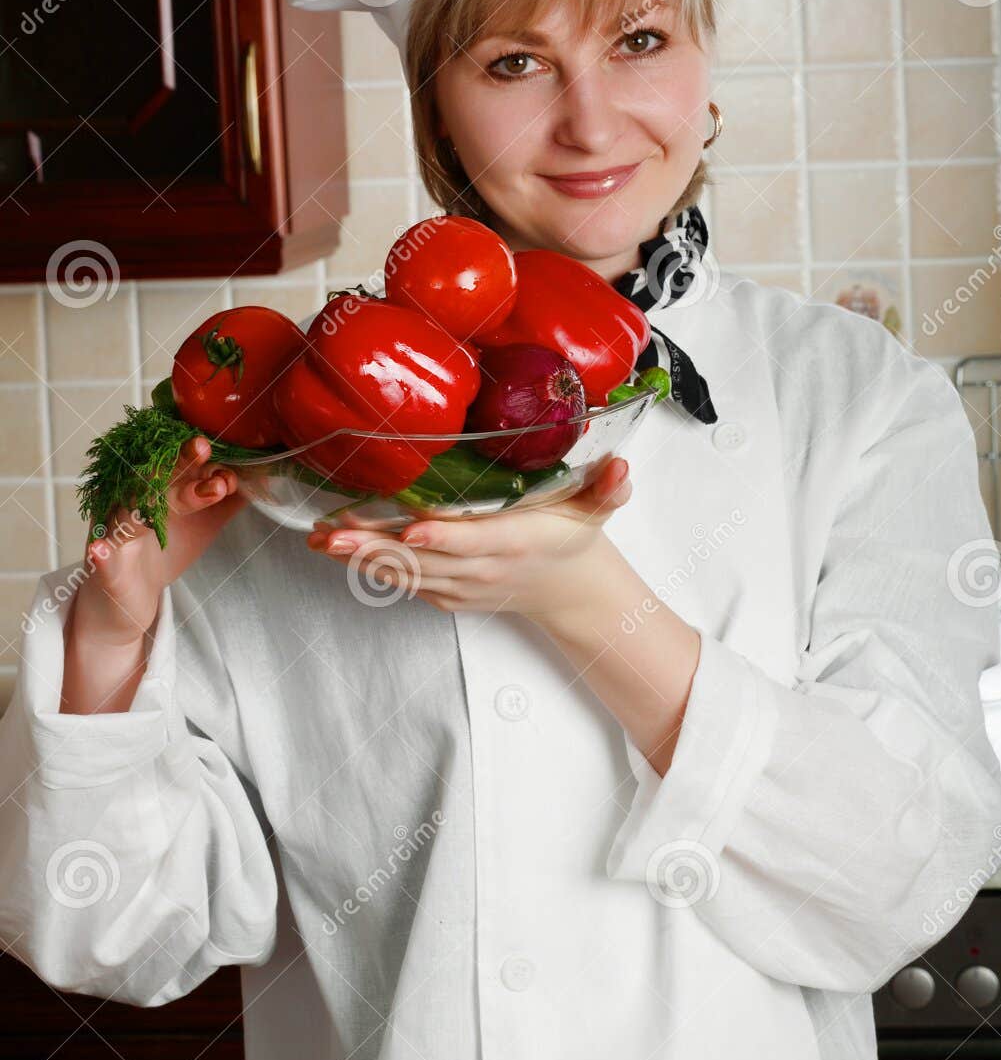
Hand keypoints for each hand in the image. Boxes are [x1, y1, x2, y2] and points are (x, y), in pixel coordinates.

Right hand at [71, 436, 246, 648]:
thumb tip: (258, 473)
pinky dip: (100, 556)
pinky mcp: (105, 570)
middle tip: (203, 447)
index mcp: (154, 487)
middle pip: (153, 478)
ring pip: (130, 513)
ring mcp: (114, 534)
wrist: (128, 596)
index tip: (226, 460)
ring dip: (152, 501)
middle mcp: (129, 502)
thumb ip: (227, 497)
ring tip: (191, 493)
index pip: (174, 462)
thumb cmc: (163, 549)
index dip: (199, 458)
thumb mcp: (203, 521)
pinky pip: (100, 561)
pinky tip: (99, 551)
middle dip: (179, 463)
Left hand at [307, 455, 631, 620]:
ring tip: (319, 537)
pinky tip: (336, 549)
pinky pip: (401, 583)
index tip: (410, 531)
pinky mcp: (445, 594)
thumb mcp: (598, 509)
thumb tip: (622, 465)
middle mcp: (482, 568)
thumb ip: (609, 487)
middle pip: (423, 560)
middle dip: (374, 547)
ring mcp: (460, 585)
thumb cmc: (573, 537)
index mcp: (514, 540)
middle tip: (331, 532)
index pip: (474, 540)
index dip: (442, 539)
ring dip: (359, 557)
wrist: (571, 592)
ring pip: (403, 574)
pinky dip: (366, 568)